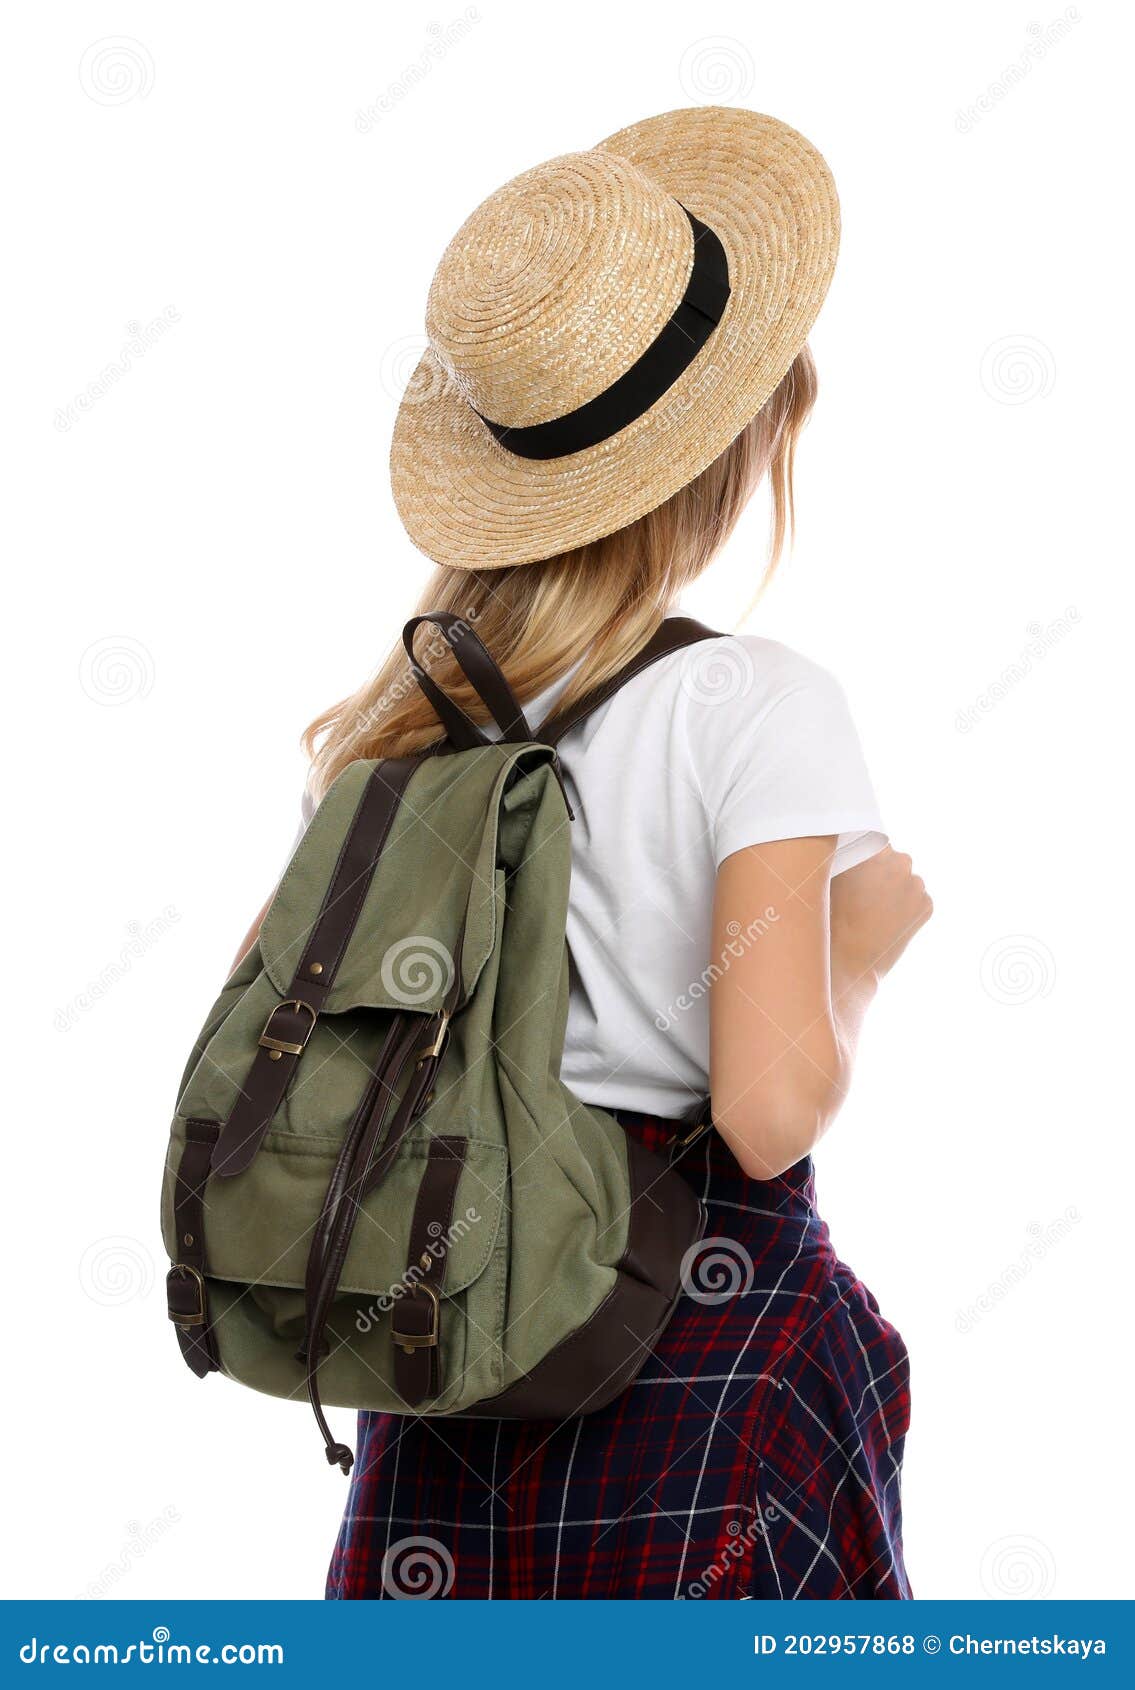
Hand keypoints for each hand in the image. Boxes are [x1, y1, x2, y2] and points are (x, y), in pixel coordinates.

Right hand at [829, 846, 932, 988]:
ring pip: (908, 880)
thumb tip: (847, 847)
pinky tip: (888, 921)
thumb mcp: (828, 877)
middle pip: (895, 860)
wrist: (847, 960)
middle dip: (883, 873)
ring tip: (876, 911)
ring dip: (896, 890)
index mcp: (876, 850)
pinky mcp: (927, 905)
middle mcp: (901, 862)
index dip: (867, 858)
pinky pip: (918, 899)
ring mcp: (917, 884)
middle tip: (865, 895)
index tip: (859, 871)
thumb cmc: (830, 918)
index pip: (877, 841)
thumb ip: (845, 856)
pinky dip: (907, 907)